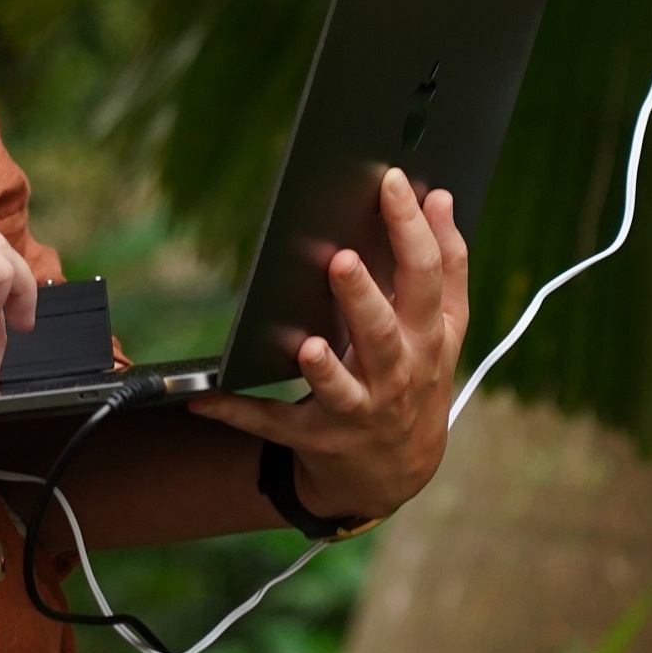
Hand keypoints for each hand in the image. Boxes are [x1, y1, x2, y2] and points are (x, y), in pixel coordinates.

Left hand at [190, 167, 465, 525]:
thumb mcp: (444, 328)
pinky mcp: (315, 437)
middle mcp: (397, 375)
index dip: (411, 229)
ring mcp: (357, 411)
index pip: (426, 276)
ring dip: (320, 370)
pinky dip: (238, 412)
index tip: (387, 181)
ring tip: (306, 346)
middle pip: (382, 335)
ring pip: (339, 390)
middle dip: (363, 299)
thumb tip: (440, 197)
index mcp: (427, 338)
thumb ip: (447, 262)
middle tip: (340, 259)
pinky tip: (204, 397)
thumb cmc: (417, 376)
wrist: (396, 471)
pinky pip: (274, 423)